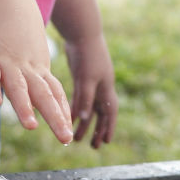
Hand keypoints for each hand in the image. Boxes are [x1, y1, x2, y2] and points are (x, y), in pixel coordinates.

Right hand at [0, 10, 72, 145]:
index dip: (62, 113)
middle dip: (55, 117)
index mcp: (39, 71)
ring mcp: (7, 64)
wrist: (6, 2)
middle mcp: (26, 70)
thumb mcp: (35, 60)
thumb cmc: (21, 36)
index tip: (69, 134)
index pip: (54, 94)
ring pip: (18, 87)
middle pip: (43, 96)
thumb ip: (40, 84)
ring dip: (24, 107)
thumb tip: (46, 107)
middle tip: (65, 138)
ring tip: (31, 126)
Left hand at [62, 31, 117, 147]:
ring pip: (89, 107)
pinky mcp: (82, 77)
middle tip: (92, 146)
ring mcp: (92, 82)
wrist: (82, 33)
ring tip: (78, 138)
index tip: (106, 142)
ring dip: (85, 122)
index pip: (110, 113)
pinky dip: (76, 109)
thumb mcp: (87, 78)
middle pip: (100, 113)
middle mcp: (101, 87)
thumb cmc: (87, 55)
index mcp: (106, 88)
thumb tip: (85, 118)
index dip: (109, 128)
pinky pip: (80, 98)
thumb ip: (86, 98)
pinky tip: (69, 118)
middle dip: (97, 129)